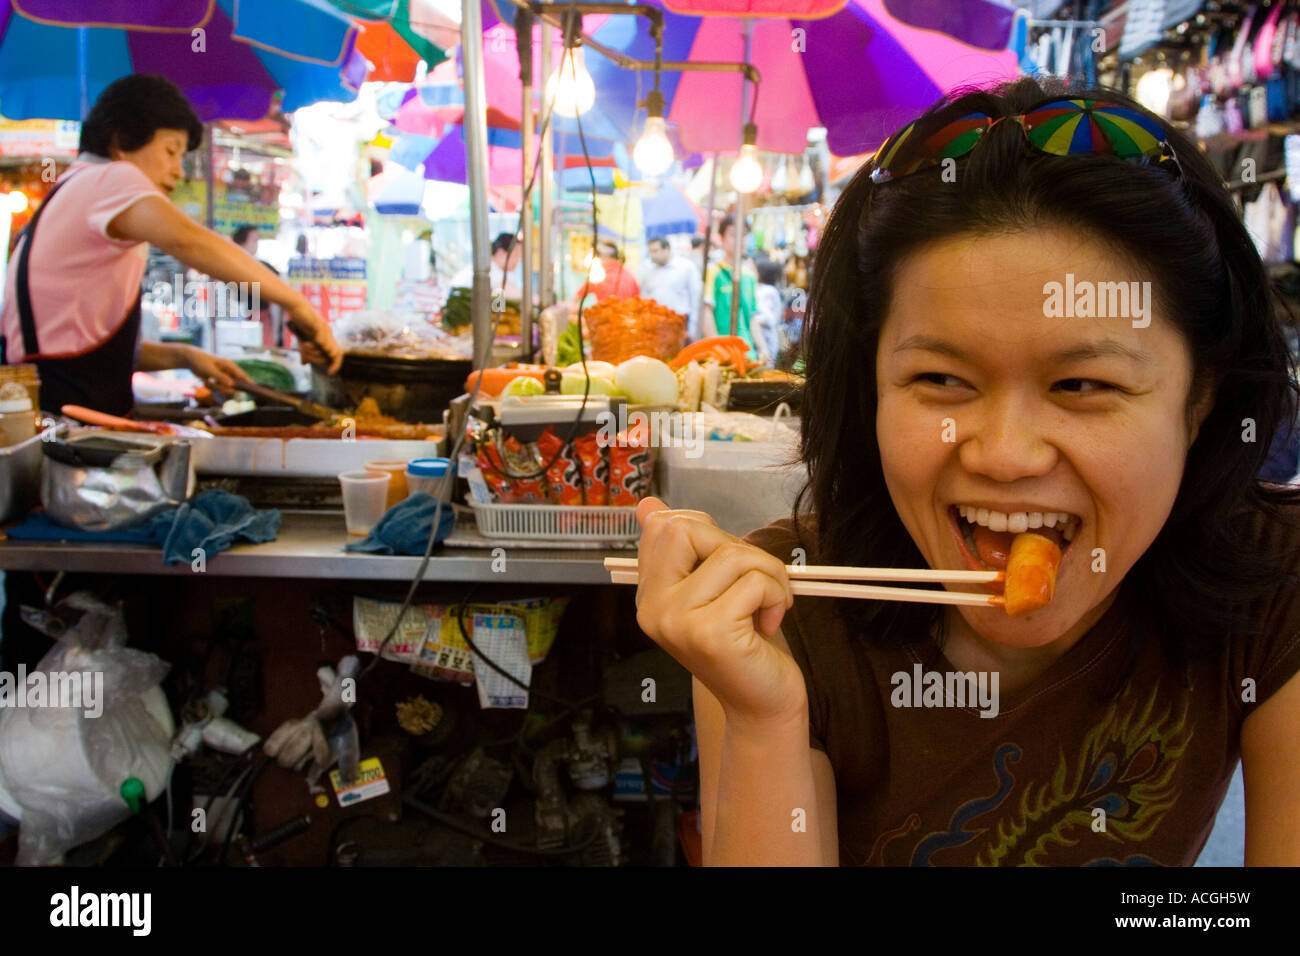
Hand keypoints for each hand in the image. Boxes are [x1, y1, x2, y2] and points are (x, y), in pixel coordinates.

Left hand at [185, 347, 250, 392]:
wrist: (190, 359)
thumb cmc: (201, 362)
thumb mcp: (210, 370)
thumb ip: (221, 378)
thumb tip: (232, 385)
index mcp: (229, 366)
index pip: (242, 375)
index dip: (248, 382)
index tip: (254, 389)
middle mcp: (228, 371)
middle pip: (232, 385)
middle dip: (223, 387)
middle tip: (213, 382)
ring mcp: (222, 376)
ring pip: (222, 388)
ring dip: (214, 386)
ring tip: (205, 379)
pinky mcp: (216, 380)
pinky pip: (216, 388)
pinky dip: (209, 385)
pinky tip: (204, 379)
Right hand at [286, 301, 343, 374]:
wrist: (296, 308)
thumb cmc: (301, 323)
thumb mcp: (303, 340)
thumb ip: (306, 352)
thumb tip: (305, 363)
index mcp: (327, 338)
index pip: (338, 354)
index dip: (336, 365)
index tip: (330, 373)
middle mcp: (329, 334)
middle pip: (334, 353)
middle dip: (321, 359)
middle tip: (309, 357)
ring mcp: (325, 328)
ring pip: (327, 347)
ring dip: (316, 351)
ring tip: (306, 347)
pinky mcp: (318, 323)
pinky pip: (322, 335)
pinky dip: (319, 342)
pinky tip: (311, 343)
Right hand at [633, 497, 806, 724]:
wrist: (762, 705)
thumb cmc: (744, 642)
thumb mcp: (714, 587)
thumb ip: (685, 548)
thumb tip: (647, 504)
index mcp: (649, 594)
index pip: (664, 526)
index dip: (710, 532)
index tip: (730, 568)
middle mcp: (653, 608)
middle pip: (688, 529)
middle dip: (740, 547)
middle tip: (758, 584)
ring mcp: (677, 621)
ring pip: (732, 554)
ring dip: (769, 574)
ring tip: (770, 604)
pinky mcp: (710, 634)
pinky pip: (755, 581)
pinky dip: (777, 595)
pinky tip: (770, 624)